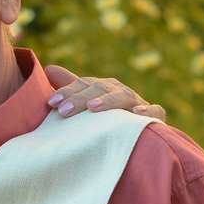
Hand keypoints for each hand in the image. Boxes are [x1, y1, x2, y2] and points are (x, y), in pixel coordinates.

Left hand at [44, 64, 165, 121]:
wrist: (139, 136)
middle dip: (81, 99)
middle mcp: (119, 92)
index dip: (67, 92)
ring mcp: (138, 103)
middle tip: (63, 111)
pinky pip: (155, 112)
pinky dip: (148, 111)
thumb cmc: (107, 119)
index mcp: (103, 88)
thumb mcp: (88, 103)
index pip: (83, 85)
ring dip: (109, 101)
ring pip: (124, 97)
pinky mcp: (155, 118)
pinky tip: (137, 113)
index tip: (51, 103)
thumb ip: (71, 88)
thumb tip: (49, 68)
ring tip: (93, 108)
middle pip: (100, 89)